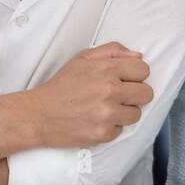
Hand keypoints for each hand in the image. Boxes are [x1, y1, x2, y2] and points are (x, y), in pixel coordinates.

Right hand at [26, 41, 152, 147]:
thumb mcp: (83, 59)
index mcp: (107, 69)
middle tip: (118, 96)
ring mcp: (107, 114)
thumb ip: (113, 51)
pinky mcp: (103, 133)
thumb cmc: (61, 86)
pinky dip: (110, 127)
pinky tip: (95, 120)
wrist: (38, 115)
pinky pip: (121, 130)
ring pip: (136, 114)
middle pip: (146, 93)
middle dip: (135, 94)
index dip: (135, 75)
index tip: (125, 80)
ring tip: (105, 109)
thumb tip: (139, 56)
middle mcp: (110, 91)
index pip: (143, 70)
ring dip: (124, 112)